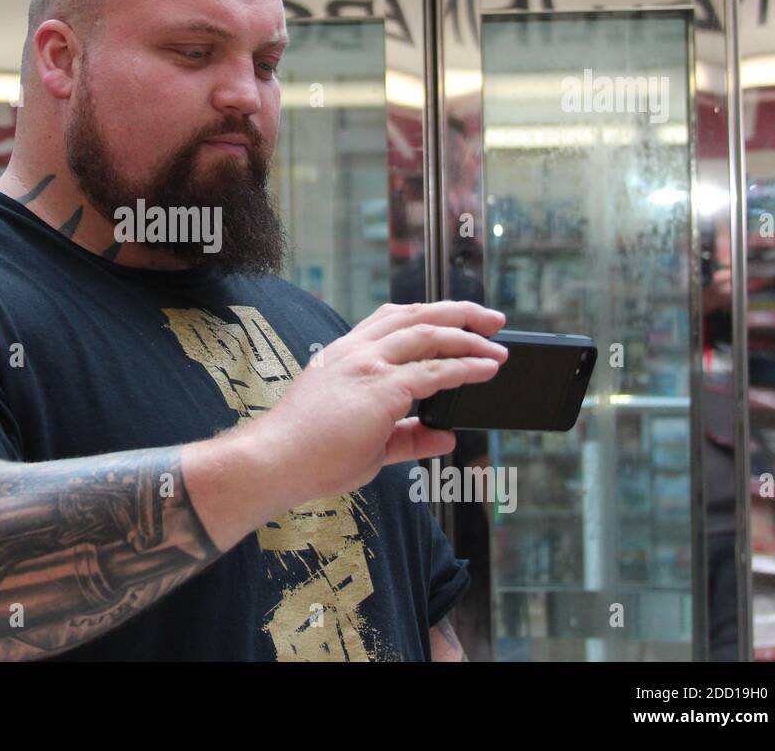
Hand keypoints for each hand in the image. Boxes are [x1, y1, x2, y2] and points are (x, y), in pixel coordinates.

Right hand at [252, 301, 507, 504]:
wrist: (276, 461)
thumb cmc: (309, 454)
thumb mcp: (368, 442)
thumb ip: (408, 436)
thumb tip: (446, 437)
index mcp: (344, 355)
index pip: (390, 319)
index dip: (427, 314)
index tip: (453, 316)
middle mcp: (356, 351)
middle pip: (416, 315)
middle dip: (459, 312)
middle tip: (491, 319)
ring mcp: (368, 366)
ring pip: (429, 334)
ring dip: (469, 336)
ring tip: (498, 343)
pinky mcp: (381, 388)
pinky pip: (435, 371)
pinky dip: (466, 367)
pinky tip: (486, 369)